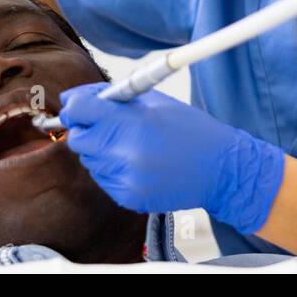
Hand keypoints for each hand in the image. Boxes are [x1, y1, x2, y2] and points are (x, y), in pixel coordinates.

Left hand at [58, 83, 284, 235]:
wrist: (221, 169)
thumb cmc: (192, 132)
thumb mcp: (155, 102)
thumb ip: (115, 99)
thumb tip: (78, 98)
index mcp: (132, 124)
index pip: (80, 111)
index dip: (75, 105)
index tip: (76, 105)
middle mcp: (124, 154)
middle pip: (79, 140)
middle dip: (88, 129)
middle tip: (107, 125)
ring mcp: (124, 179)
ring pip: (90, 161)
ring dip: (102, 151)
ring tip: (131, 145)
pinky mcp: (127, 198)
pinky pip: (104, 179)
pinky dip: (113, 170)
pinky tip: (138, 163)